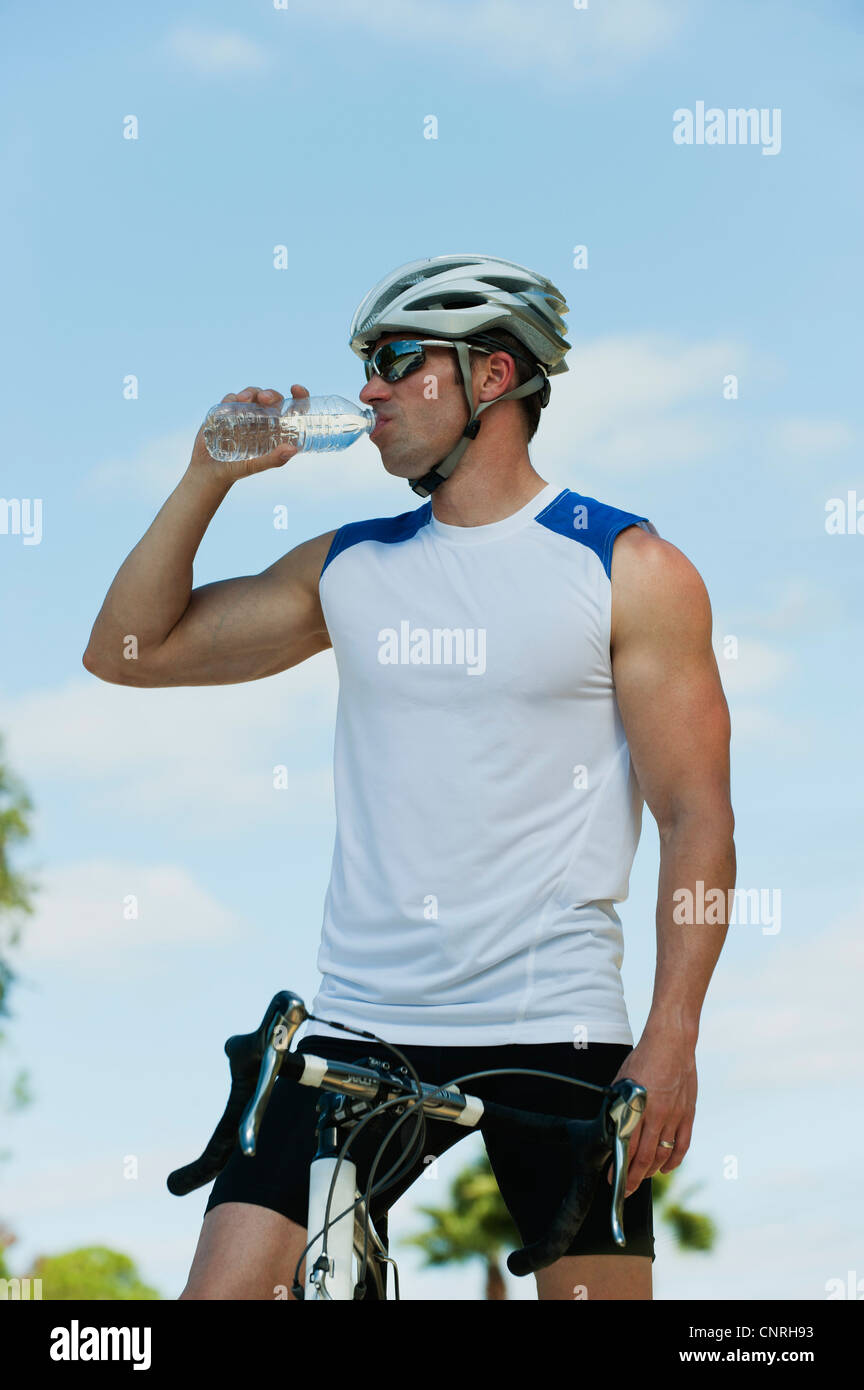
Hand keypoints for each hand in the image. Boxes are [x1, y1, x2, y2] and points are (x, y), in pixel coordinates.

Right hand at [189, 383, 310, 483]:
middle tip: (264, 399)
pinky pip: (231, 398)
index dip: (299, 396)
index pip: (292, 409)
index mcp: (275, 429)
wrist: (208, 470)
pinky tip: (229, 405)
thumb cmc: (235, 470)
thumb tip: (293, 449)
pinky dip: (231, 398)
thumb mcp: (255, 466)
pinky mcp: (226, 411)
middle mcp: (262, 418)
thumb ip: (274, 459)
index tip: (296, 389)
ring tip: (243, 400)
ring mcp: (244, 413)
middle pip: (271, 398)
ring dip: (250, 393)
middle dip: (270, 393)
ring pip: (252, 394)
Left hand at [606, 1030, 696, 1196]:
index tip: (613, 1178)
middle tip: (626, 1189)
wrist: (672, 1043)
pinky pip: (682, 1144)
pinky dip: (674, 1160)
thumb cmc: (643, 1058)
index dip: (621, 1167)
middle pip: (646, 1157)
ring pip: (664, 1154)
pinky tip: (665, 1168)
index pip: (628, 1147)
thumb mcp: (622, 1080)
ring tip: (643, 1178)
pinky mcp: (688, 1113)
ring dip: (652, 1171)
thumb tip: (613, 1125)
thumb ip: (619, 1104)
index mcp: (639, 1107)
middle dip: (634, 1178)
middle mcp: (658, 1115)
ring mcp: (675, 1116)